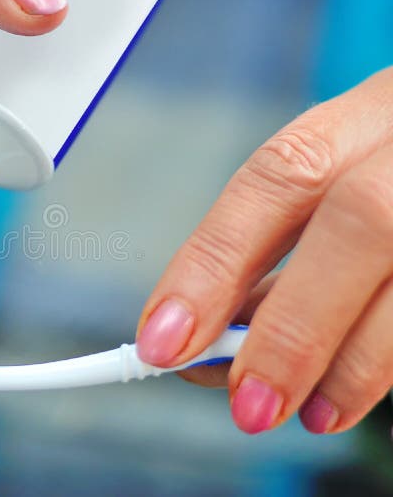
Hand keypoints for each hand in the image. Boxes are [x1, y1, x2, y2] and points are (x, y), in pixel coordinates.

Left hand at [135, 67, 392, 434]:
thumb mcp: (340, 188)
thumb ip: (280, 256)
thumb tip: (208, 340)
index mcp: (369, 115)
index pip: (278, 177)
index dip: (212, 263)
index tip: (163, 341)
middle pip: (358, 221)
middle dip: (293, 326)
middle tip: (248, 405)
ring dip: (356, 362)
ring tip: (314, 415)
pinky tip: (357, 393)